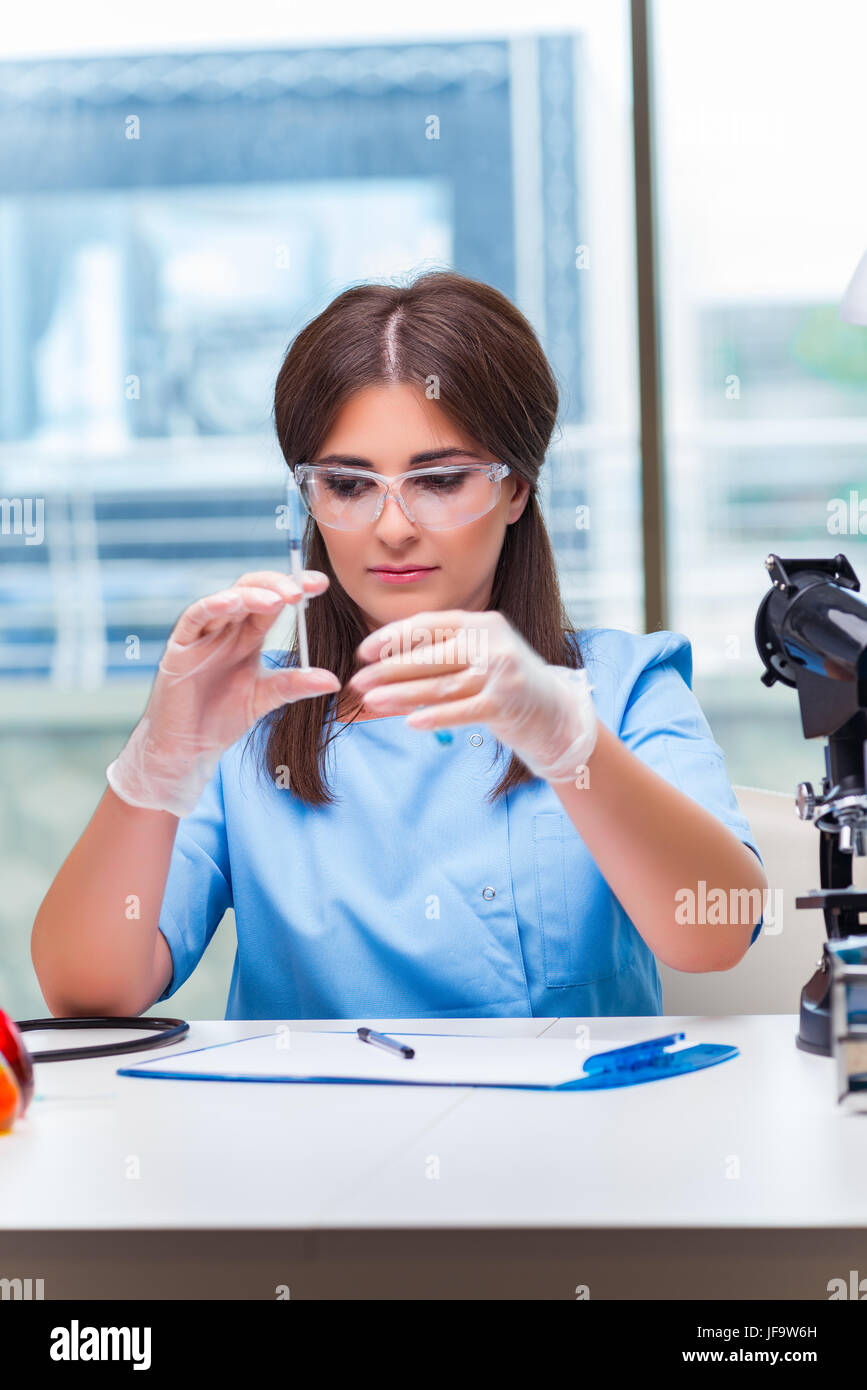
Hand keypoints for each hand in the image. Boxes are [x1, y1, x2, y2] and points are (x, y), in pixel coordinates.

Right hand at [106, 570, 340, 814]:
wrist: (189, 747)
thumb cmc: (223, 719)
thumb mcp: (267, 698)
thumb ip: (296, 685)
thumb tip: (335, 680)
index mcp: (248, 635)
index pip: (274, 601)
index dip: (295, 588)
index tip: (321, 584)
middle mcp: (226, 628)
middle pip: (251, 590)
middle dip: (277, 585)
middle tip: (300, 590)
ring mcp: (202, 634)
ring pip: (227, 599)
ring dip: (252, 595)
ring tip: (278, 599)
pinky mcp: (180, 645)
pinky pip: (195, 616)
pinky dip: (214, 605)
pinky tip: (234, 602)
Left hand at [348, 609, 596, 783]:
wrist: (557, 714)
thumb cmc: (506, 686)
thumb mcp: (479, 658)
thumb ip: (443, 655)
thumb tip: (385, 666)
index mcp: (481, 623)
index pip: (428, 625)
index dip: (392, 638)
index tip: (363, 652)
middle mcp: (492, 642)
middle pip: (430, 656)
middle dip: (388, 670)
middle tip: (358, 682)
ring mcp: (501, 672)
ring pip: (440, 685)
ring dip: (401, 694)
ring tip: (372, 701)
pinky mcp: (506, 703)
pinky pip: (461, 710)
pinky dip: (433, 716)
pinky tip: (409, 722)